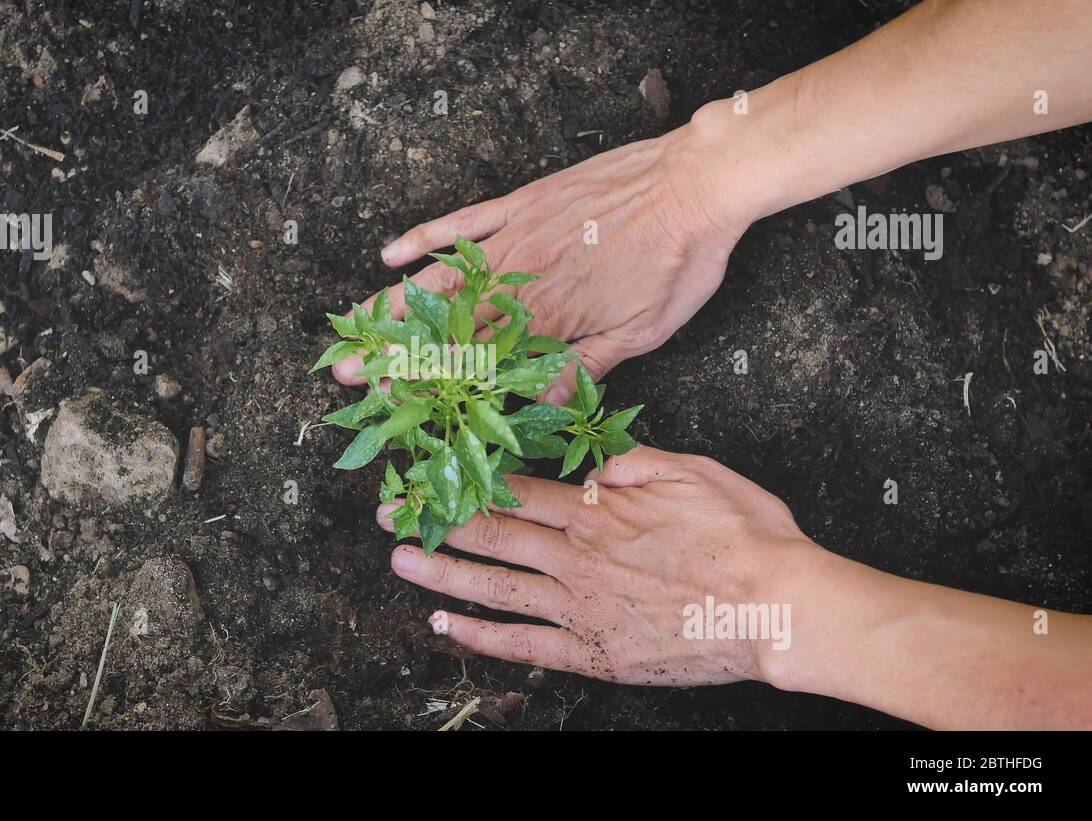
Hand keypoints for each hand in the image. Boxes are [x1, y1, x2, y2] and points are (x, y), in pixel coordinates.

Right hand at [335, 122, 748, 404]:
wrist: (697, 183)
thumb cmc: (678, 262)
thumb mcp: (644, 331)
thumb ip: (587, 368)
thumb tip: (544, 407)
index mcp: (547, 317)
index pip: (473, 358)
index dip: (427, 381)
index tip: (389, 399)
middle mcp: (517, 278)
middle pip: (441, 319)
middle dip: (390, 348)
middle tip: (348, 367)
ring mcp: (514, 235)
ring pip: (438, 274)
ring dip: (392, 301)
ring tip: (353, 322)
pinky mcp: (522, 201)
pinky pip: (462, 222)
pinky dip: (424, 236)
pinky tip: (391, 252)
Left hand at [376, 445, 821, 685]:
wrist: (778, 610)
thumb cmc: (747, 538)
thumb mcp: (693, 472)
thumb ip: (632, 459)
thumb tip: (589, 454)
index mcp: (599, 510)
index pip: (516, 490)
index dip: (467, 479)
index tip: (429, 470)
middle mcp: (577, 558)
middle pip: (492, 534)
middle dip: (435, 521)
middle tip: (390, 514)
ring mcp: (580, 608)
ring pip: (496, 586)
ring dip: (442, 572)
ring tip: (399, 561)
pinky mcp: (594, 652)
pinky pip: (524, 644)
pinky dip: (481, 635)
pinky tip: (447, 626)